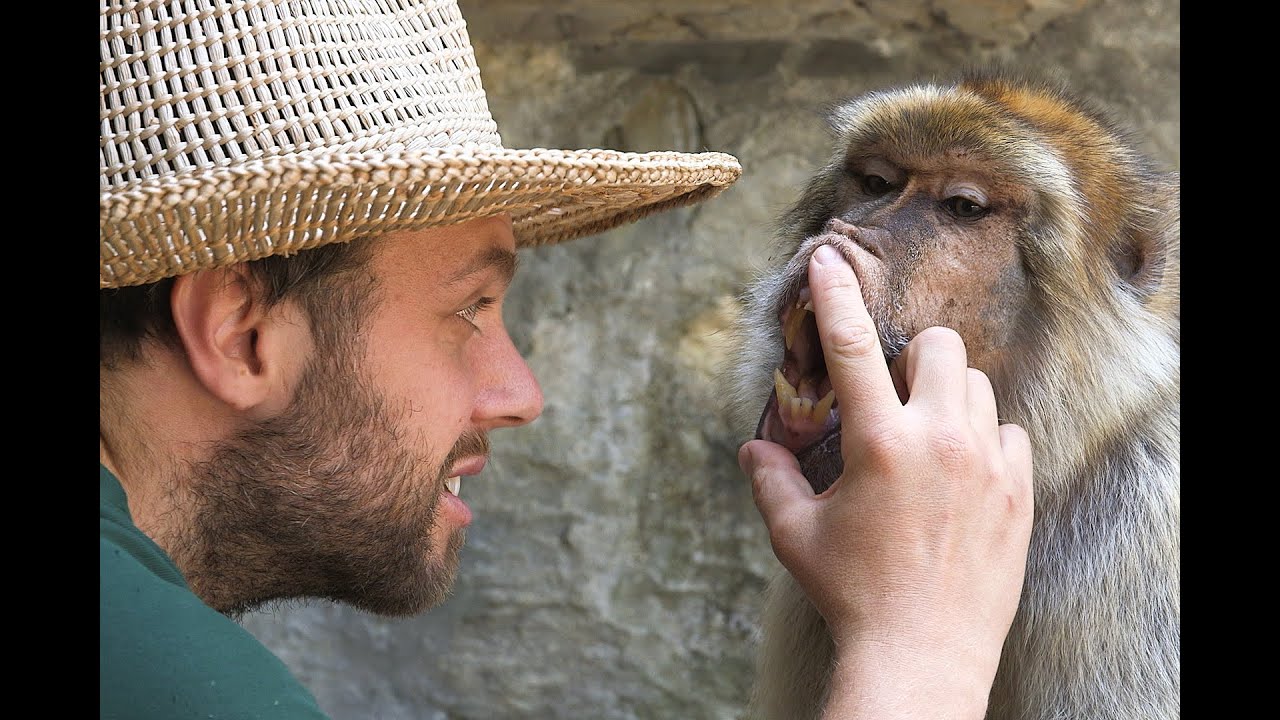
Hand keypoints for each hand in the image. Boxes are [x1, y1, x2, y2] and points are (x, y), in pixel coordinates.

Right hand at [739, 243, 1033, 717]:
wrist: (923, 654)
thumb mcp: (796, 536)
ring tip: (925, 439)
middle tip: (893, 396)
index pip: (853, 348)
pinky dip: (984, 439)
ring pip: (978, 386)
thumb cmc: (853, 595)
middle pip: (941, 346)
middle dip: (914, 357)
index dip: (837, 296)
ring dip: (948, 397)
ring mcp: (988, 464)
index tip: (831, 259)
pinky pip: (1009, 433)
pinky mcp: (1018, 490)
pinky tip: (961, 472)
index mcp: (879, 444)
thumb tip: (752, 451)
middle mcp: (940, 441)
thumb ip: (771, 482)